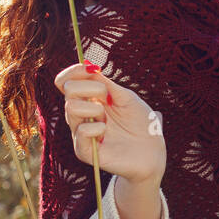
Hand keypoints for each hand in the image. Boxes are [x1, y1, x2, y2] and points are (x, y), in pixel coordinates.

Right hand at [54, 59, 166, 185]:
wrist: (153, 152)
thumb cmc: (142, 124)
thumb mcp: (126, 97)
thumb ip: (106, 84)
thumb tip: (88, 66)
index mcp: (89, 99)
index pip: (65, 82)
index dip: (73, 71)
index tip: (92, 69)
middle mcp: (81, 114)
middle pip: (67, 90)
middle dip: (91, 88)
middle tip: (109, 99)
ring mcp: (81, 132)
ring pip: (70, 108)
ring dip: (94, 108)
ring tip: (108, 120)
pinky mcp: (84, 151)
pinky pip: (80, 131)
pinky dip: (96, 127)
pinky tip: (106, 131)